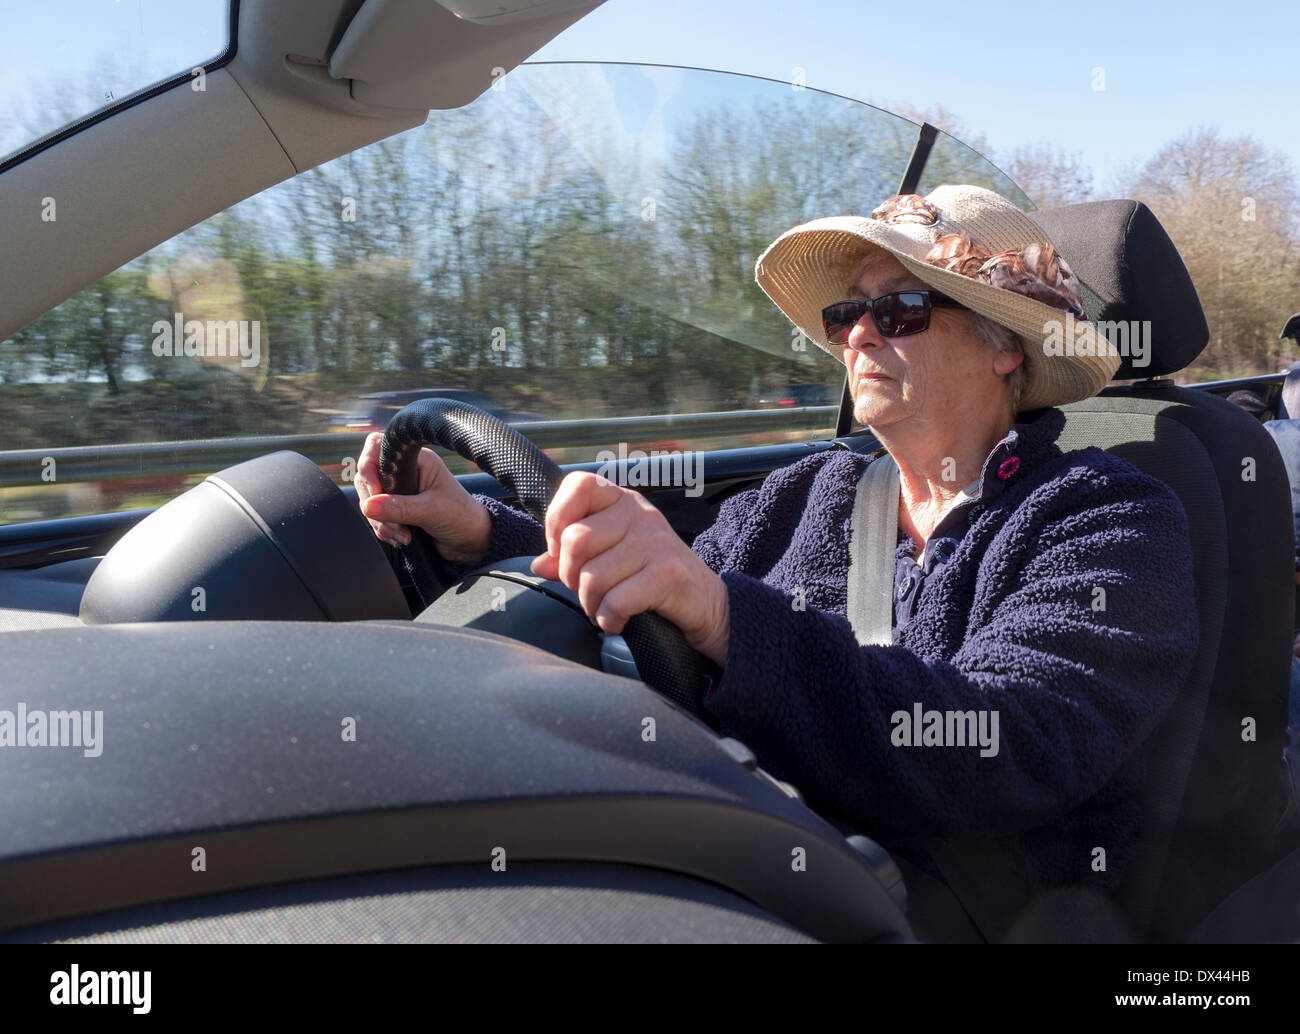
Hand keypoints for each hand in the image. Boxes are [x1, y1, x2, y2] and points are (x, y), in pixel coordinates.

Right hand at [354, 432, 491, 566]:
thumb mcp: (432, 511)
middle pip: (367, 476)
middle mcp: (404, 470)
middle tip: (394, 524)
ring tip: (402, 535)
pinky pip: (374, 514)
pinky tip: (400, 538)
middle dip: (375, 504)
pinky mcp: (395, 507)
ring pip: (369, 499)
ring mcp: (399, 489)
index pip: (378, 447)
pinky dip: (383, 528)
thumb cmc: (461, 517)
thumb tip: (369, 505)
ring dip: (380, 522)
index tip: (376, 494)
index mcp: (416, 459)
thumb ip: (400, 508)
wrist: (470, 541)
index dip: (369, 469)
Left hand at [529, 472, 729, 665]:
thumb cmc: (653, 577)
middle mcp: (639, 514)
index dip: (557, 518)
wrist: (706, 603)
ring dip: (591, 604)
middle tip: (587, 590)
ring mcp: (655, 541)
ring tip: (604, 608)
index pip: (578, 485)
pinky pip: (615, 600)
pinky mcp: (667, 573)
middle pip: (575, 540)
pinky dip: (609, 619)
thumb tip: (540, 564)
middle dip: (571, 576)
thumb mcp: (612, 558)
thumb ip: (574, 557)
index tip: (560, 550)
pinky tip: (617, 621)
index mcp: (622, 501)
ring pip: (591, 576)